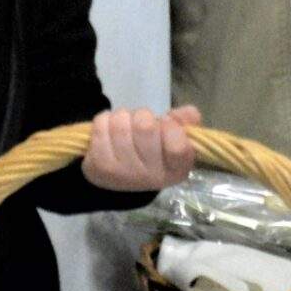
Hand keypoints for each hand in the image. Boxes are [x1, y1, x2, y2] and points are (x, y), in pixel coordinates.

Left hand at [82, 104, 202, 191]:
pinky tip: (108, 133)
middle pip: (145, 126)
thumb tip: (190, 113)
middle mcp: (151, 176)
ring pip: (121, 123)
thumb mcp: (174, 139)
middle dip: (143, 116)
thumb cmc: (151, 152)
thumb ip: (185, 123)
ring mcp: (123, 173)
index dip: (171, 126)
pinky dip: (104, 120)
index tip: (166, 123)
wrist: (119, 175)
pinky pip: (101, 125)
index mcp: (176, 170)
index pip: (178, 147)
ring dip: (123, 117)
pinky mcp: (100, 166)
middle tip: (141, 125)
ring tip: (125, 127)